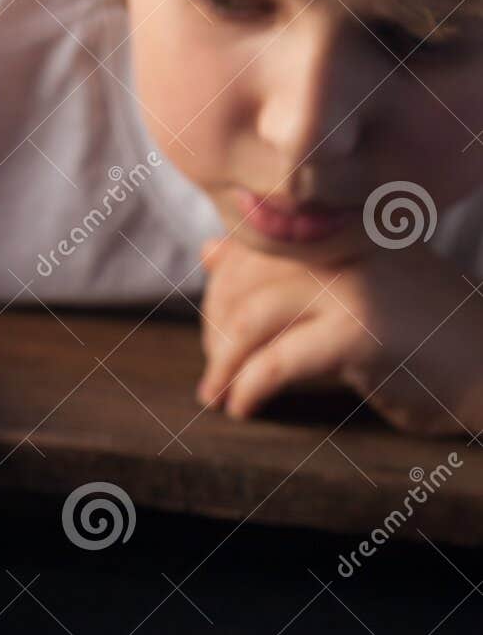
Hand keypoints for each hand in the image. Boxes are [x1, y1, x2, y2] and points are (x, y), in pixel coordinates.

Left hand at [197, 234, 480, 437]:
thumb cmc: (423, 338)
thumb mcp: (347, 293)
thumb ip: (284, 272)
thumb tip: (211, 251)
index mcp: (344, 226)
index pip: (254, 244)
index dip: (220, 294)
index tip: (216, 336)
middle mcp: (350, 243)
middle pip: (246, 278)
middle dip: (216, 331)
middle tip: (214, 374)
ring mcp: (358, 283)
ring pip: (254, 316)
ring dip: (225, 364)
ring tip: (218, 396)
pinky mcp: (363, 330)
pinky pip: (279, 359)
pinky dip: (250, 387)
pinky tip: (245, 407)